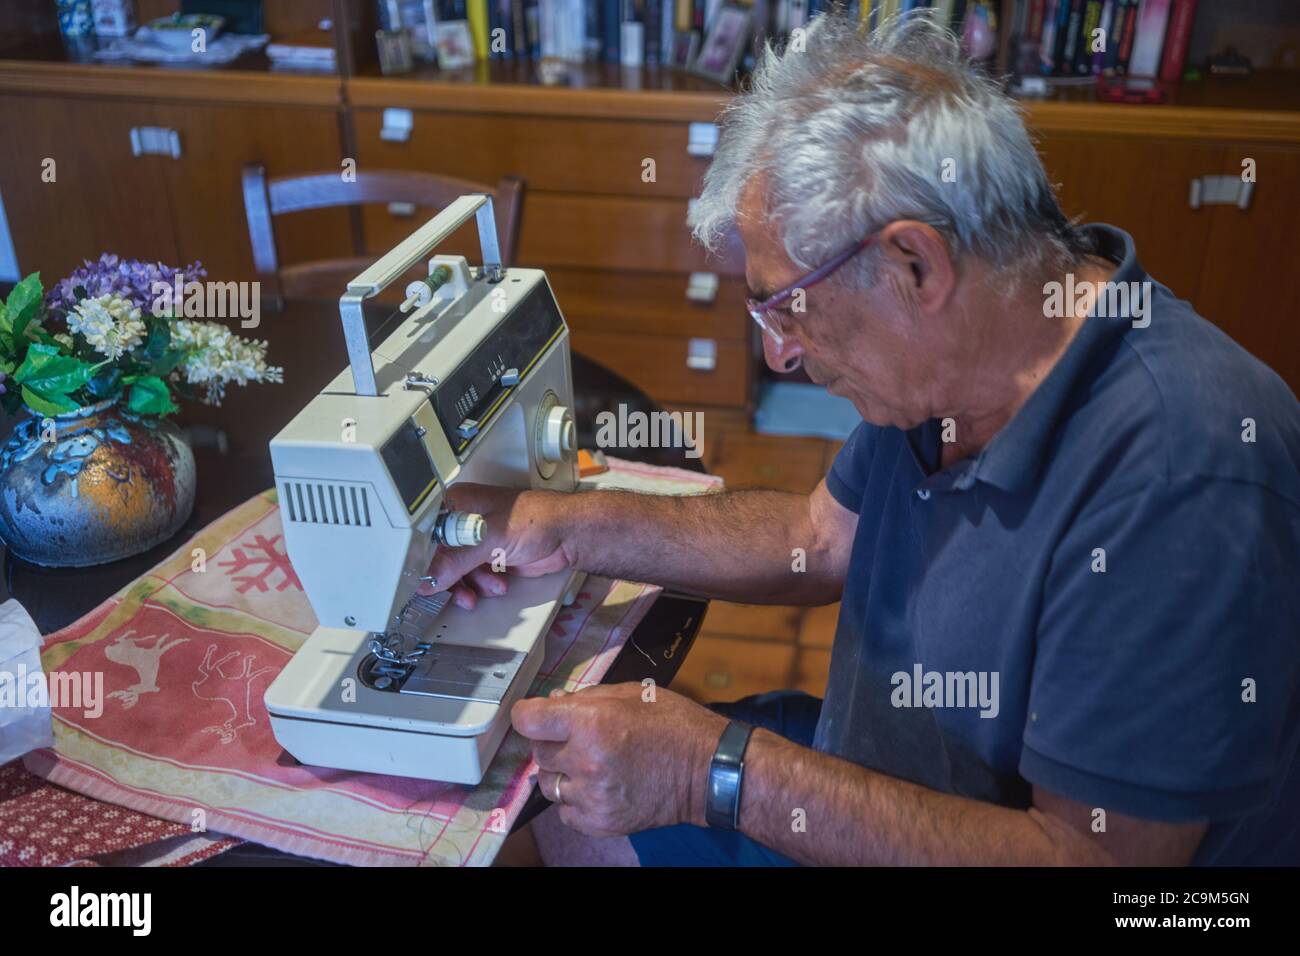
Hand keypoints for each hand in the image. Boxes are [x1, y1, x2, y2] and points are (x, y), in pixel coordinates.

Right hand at [418, 482, 574, 608]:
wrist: (568, 536)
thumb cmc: (538, 518)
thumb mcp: (490, 537)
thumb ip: (458, 559)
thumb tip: (431, 576)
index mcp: (459, 504)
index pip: (427, 533)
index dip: (422, 557)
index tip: (419, 578)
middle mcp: (465, 521)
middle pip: (440, 554)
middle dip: (448, 576)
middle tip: (451, 593)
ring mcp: (478, 540)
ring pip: (457, 570)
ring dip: (469, 584)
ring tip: (484, 589)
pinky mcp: (491, 556)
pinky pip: (474, 576)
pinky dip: (482, 585)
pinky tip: (496, 585)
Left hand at [512, 683, 727, 836]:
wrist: (707, 771)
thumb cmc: (674, 724)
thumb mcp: (632, 693)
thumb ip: (588, 697)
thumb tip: (554, 702)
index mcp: (591, 722)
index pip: (528, 720)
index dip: (529, 713)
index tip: (536, 715)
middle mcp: (585, 760)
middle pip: (538, 751)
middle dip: (553, 740)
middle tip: (580, 737)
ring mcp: (591, 796)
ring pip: (549, 783)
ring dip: (563, 771)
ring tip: (592, 764)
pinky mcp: (599, 822)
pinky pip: (565, 811)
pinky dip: (575, 800)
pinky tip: (599, 786)